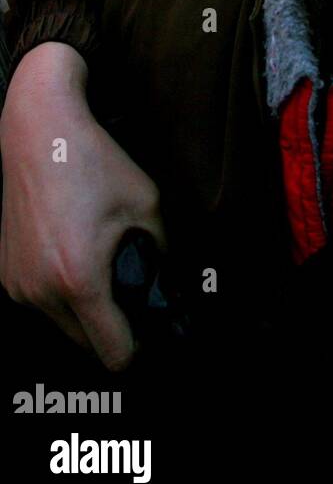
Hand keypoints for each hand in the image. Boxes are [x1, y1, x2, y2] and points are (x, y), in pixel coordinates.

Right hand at [0, 42, 165, 370]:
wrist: (40, 133)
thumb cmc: (93, 162)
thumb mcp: (146, 204)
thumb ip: (161, 251)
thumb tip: (166, 282)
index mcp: (80, 279)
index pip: (112, 351)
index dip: (137, 347)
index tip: (150, 332)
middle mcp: (42, 291)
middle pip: (86, 344)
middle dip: (111, 326)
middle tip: (130, 292)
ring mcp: (18, 285)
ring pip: (61, 325)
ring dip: (83, 309)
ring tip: (101, 265)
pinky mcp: (5, 274)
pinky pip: (41, 303)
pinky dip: (60, 292)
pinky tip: (74, 256)